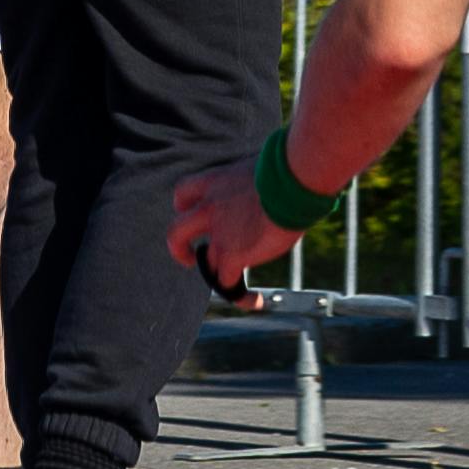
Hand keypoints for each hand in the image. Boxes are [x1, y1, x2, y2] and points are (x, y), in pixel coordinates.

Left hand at [170, 161, 285, 299]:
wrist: (292, 178)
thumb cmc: (289, 167)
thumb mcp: (261, 168)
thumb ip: (256, 184)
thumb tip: (274, 190)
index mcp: (216, 182)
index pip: (184, 193)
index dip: (185, 207)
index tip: (195, 214)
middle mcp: (210, 208)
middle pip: (176, 233)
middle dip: (179, 249)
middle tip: (190, 258)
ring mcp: (219, 233)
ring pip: (208, 264)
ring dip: (221, 276)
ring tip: (237, 290)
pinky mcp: (233, 254)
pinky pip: (228, 283)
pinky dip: (240, 296)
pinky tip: (255, 301)